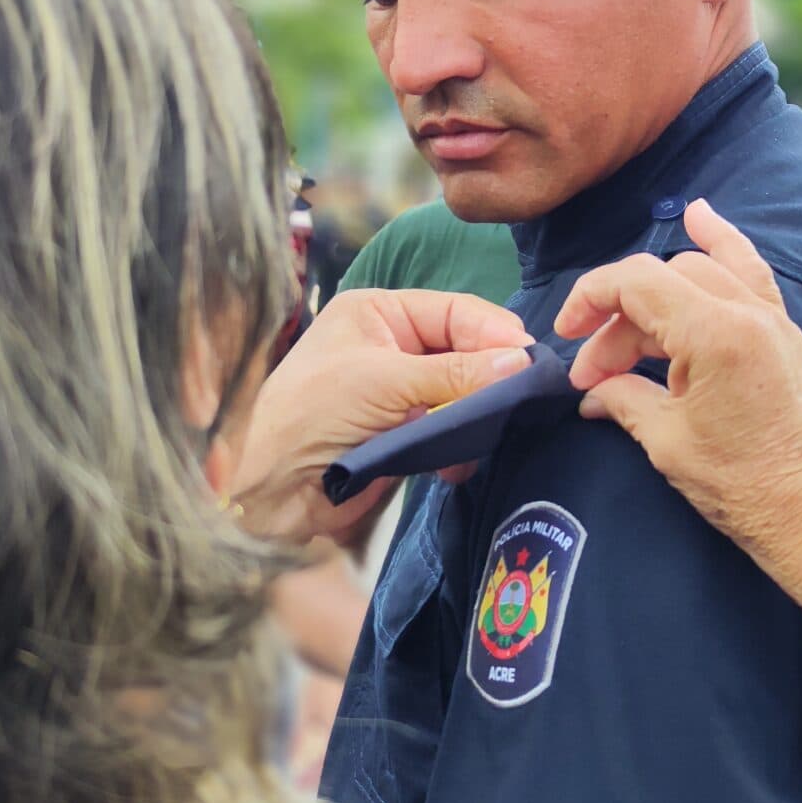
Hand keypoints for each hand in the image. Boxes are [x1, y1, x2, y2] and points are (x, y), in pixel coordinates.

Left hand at [236, 288, 531, 544]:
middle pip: (462, 351)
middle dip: (492, 374)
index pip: (453, 311)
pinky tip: (464, 460)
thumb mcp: (385, 382)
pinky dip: (459, 445)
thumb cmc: (311, 415)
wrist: (269, 491)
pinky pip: (447, 430)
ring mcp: (396, 390)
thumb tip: (521, 362)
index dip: (495, 332)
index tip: (533, 358)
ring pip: (459, 393)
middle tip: (531, 394)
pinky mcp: (400, 433)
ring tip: (502, 428)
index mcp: (377, 312)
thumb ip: (456, 373)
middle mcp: (389, 344)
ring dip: (478, 413)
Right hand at [554, 200, 801, 606]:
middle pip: (662, 280)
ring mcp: (770, 317)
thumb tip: (593, 391)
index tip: (566, 335)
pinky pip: (748, 269)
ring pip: (698, 271)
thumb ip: (624, 398)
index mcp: (714, 333)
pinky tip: (700, 217)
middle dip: (618, 318)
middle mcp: (746, 311)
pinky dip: (721, 243)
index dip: (590, 298)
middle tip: (594, 374)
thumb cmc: (741, 485)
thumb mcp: (666, 441)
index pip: (636, 282)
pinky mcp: (780, 332)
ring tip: (624, 340)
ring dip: (654, 298)